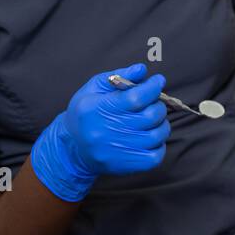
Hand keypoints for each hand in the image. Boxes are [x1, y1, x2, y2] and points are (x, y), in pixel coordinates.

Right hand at [30, 62, 170, 201]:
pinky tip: (151, 137)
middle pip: (150, 116)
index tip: (158, 81)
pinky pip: (155, 156)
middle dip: (158, 105)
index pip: (135, 98)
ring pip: (156, 135)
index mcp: (98, 108)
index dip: (152, 88)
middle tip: (154, 102)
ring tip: (154, 120)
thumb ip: (119, 76)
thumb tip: (141, 70)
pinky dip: (159, 145)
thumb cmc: (86, 114)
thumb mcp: (94, 89)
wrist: (72, 147)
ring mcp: (117, 150)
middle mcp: (107, 130)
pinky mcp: (125, 165)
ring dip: (161, 124)